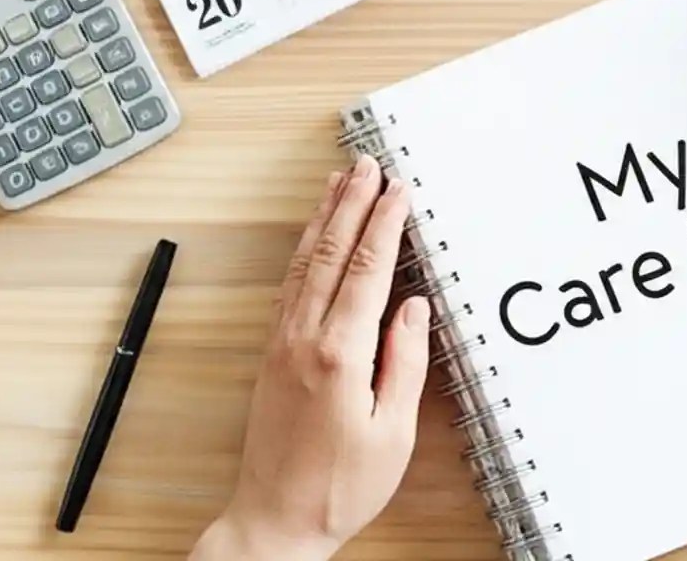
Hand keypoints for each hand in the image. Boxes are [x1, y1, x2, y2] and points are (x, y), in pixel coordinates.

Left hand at [191, 157, 431, 560]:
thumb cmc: (338, 487)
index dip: (384, 225)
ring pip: (303, 263)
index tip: (398, 190)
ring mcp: (281, 343)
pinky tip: (311, 237)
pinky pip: (288, 285)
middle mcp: (303, 339)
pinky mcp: (271, 353)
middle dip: (352, 204)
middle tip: (368, 165)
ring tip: (339, 182)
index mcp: (339, 355)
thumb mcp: (392, 432)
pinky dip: (303, 251)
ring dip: (323, 218)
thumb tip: (415, 307)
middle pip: (330, 253)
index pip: (367, 270)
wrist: (274, 521)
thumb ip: (405, 362)